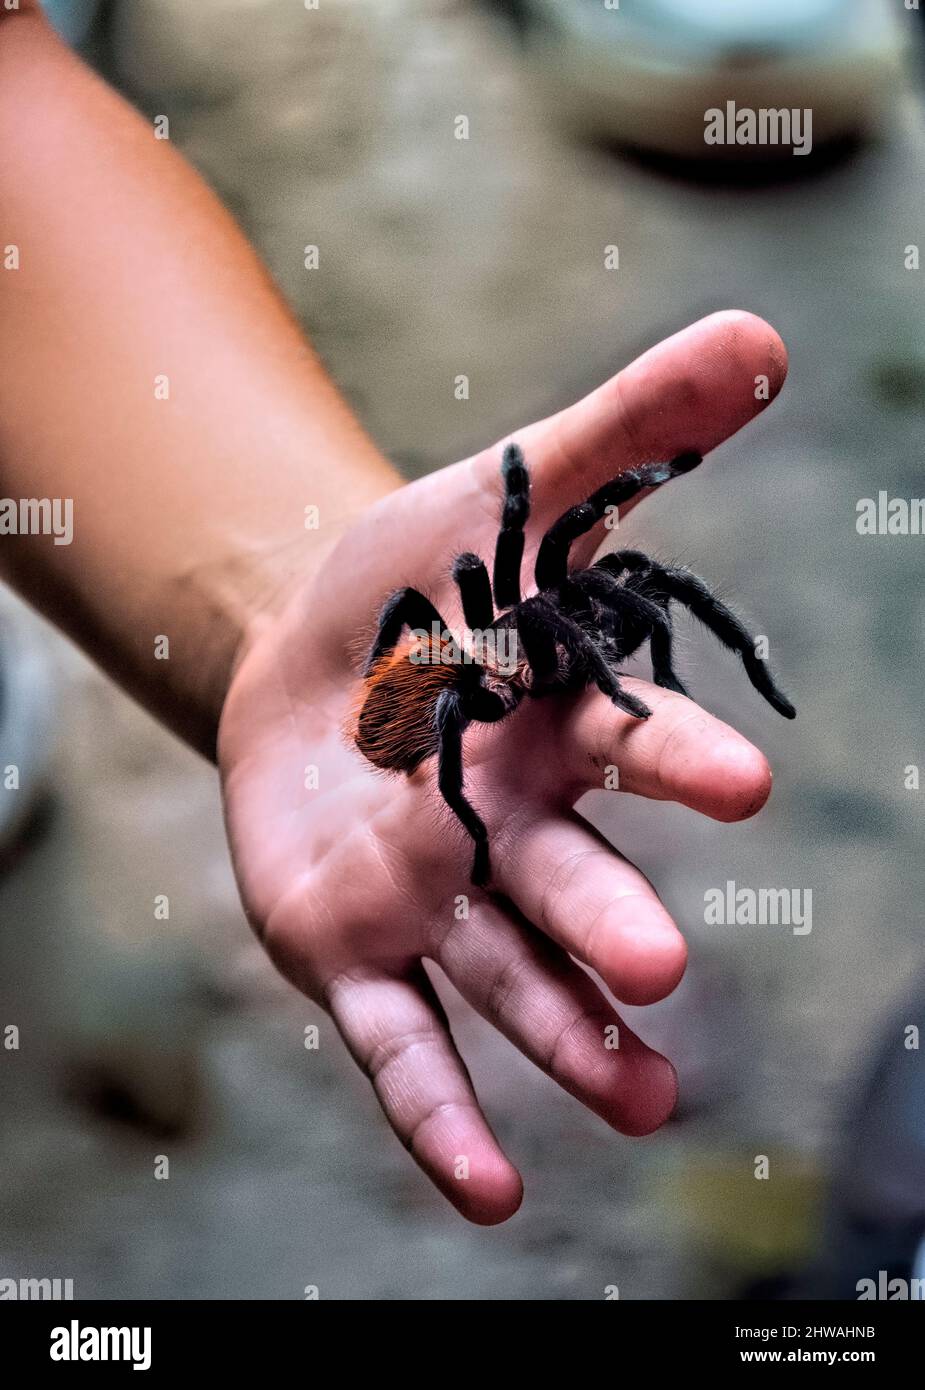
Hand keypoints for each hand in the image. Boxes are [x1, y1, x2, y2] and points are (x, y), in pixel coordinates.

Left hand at [218, 311, 787, 1223]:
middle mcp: (510, 824)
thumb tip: (757, 336)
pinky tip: (491, 1190)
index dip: (679, 763)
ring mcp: (433, 897)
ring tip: (640, 1098)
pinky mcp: (357, 949)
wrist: (306, 647)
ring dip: (566, 1039)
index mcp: (555, 719)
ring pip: (505, 975)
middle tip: (664, 968)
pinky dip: (441, 1112)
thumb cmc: (425, 576)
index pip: (627, 744)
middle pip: (565, 880)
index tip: (740, 789)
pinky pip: (404, 1042)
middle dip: (611, 920)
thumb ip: (628, 434)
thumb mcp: (510, 494)